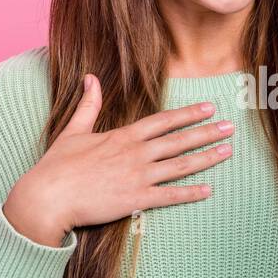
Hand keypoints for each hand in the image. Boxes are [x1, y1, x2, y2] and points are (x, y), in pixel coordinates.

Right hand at [3, 74, 232, 246]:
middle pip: (178, 140)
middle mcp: (135, 153)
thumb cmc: (57, 166)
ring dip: (206, 158)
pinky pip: (169, 196)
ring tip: (227, 152)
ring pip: (180, 165)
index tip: (209, 108)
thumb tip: (90, 77)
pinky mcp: (135, 200)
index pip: (163, 121)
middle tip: (231, 128)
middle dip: (206, 132)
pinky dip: (190, 193)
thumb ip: (88, 105)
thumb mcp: (73, 130)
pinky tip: (209, 190)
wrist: (47, 197)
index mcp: (123, 136)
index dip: (188, 114)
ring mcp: (137, 176)